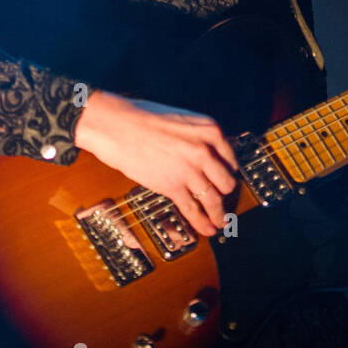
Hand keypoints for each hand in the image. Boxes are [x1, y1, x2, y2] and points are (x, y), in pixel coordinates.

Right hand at [74, 90, 239, 237]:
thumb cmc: (142, 118)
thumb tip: (205, 155)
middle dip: (225, 193)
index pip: (231, 159)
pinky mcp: (172, 186)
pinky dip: (202, 223)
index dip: (229, 173)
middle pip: (227, 181)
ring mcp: (190, 170)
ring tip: (221, 221)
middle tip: (223, 198)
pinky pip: (193, 210)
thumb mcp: (182, 120)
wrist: (116, 125)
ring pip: (214, 199)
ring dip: (219, 214)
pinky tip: (207, 229)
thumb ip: (198, 137)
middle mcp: (205, 150)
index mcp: (210, 130)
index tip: (226, 180)